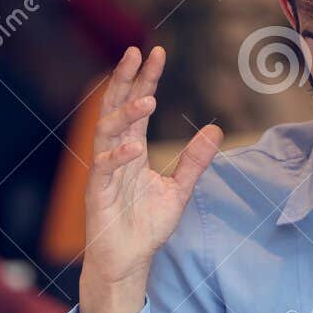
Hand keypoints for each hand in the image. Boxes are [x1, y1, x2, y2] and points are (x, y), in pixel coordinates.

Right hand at [78, 46, 221, 312]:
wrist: (128, 260)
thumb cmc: (147, 225)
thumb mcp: (179, 189)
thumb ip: (194, 160)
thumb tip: (215, 128)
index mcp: (132, 148)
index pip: (138, 105)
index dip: (147, 79)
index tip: (157, 52)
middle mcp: (116, 153)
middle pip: (116, 107)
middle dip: (126, 80)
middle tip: (136, 52)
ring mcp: (104, 172)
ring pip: (107, 132)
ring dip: (125, 114)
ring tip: (147, 100)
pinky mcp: (97, 193)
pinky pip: (104, 168)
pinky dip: (117, 156)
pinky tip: (134, 146)